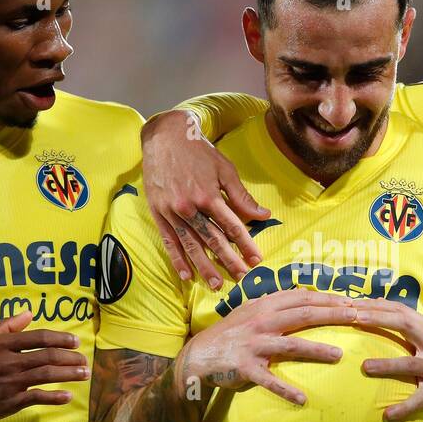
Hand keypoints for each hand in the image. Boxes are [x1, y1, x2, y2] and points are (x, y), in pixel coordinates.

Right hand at [0, 311, 87, 421]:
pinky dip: (54, 397)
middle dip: (70, 357)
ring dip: (69, 374)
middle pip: (48, 356)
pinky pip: (37, 397)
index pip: (39, 337)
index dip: (61, 338)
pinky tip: (67, 396)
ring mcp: (9, 382)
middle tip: (84, 360)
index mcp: (1, 344)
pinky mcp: (8, 402)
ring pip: (46, 375)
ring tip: (83, 374)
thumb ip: (5, 326)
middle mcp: (8, 361)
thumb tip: (28, 312)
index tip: (76, 341)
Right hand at [142, 109, 269, 289]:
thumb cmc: (198, 151)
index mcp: (208, 196)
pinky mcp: (158, 214)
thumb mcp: (224, 169)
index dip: (245, 244)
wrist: (164, 137)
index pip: (231, 226)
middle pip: (212, 240)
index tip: (256, 259)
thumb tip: (264, 214)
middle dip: (229, 261)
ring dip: (204, 266)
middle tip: (242, 278)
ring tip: (217, 284)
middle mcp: (189, 207)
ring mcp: (172, 212)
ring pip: (191, 245)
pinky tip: (186, 275)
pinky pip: (169, 241)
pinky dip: (177, 259)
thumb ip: (241, 196)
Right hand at [176, 288, 357, 404]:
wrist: (200, 355)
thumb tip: (305, 293)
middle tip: (357, 317)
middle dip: (332, 314)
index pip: (303, 297)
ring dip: (316, 350)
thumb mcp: (252, 311)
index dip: (328, 298)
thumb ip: (277, 303)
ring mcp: (254, 345)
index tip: (352, 301)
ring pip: (290, 346)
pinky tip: (302, 399)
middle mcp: (262, 322)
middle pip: (303, 315)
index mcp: (266, 306)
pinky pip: (269, 380)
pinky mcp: (246, 368)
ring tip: (339, 355)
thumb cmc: (233, 332)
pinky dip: (285, 390)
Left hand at [354, 299, 422, 421]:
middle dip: (379, 319)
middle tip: (354, 318)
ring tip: (365, 366)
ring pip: (410, 364)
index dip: (378, 305)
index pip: (402, 310)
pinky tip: (387, 414)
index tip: (353, 303)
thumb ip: (407, 324)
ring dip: (387, 365)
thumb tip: (377, 302)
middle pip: (405, 324)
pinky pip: (419, 400)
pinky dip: (404, 407)